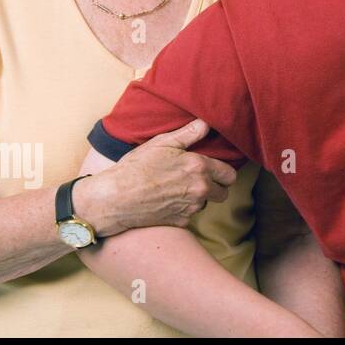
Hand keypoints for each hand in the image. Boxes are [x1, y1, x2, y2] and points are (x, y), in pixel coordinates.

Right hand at [75, 119, 237, 236]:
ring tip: (178, 190)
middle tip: (200, 181)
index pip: (230, 174)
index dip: (223, 172)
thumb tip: (206, 123)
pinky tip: (168, 202)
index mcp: (199, 167)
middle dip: (216, 187)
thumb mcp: (162, 143)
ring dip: (198, 198)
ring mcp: (191, 207)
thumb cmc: (136, 168)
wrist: (114, 199)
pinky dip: (183, 210)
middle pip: (223, 193)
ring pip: (206, 204)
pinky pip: (190, 216)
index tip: (215, 171)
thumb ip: (189, 133)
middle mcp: (201, 189)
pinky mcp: (181, 222)